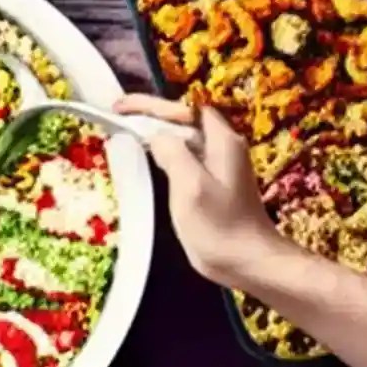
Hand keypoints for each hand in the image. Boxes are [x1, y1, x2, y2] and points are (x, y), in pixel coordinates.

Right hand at [113, 94, 284, 288]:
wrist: (248, 261)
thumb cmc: (219, 226)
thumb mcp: (190, 187)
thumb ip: (173, 153)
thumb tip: (157, 136)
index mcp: (222, 141)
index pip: (184, 108)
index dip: (151, 105)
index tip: (120, 107)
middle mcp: (224, 147)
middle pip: (184, 119)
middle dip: (151, 115)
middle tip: (118, 116)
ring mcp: (220, 166)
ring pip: (184, 138)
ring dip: (157, 132)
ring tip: (127, 132)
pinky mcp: (214, 183)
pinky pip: (186, 156)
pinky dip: (165, 152)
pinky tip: (148, 159)